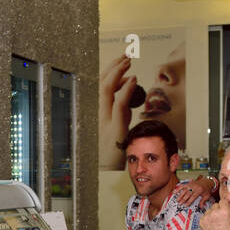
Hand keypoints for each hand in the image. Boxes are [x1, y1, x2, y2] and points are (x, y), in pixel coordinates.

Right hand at [98, 55, 135, 170]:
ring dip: (118, 73)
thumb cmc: (111, 155)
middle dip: (113, 66)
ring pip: (106, 90)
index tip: (120, 62)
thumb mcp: (116, 127)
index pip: (99, 86)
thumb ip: (120, 110)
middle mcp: (97, 116)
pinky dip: (126, 90)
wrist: (105, 174)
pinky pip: (118, 105)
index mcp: (96, 115)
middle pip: (100, 84)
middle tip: (125, 55)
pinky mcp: (114, 129)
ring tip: (128, 63)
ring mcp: (104, 121)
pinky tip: (133, 81)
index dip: (109, 71)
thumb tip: (127, 93)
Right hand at [173, 176, 214, 207]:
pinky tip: (174, 192)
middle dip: (183, 199)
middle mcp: (194, 187)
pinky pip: (182, 186)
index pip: (193, 197)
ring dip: (180, 195)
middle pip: (187, 194)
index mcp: (199, 191)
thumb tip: (200, 207)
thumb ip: (203, 201)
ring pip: (184, 190)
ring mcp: (190, 185)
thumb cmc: (207, 189)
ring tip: (177, 200)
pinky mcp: (188, 183)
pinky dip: (177, 189)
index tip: (185, 205)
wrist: (207, 181)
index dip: (189, 201)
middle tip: (179, 204)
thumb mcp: (207, 196)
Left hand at [200, 198, 229, 229]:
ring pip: (210, 209)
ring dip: (213, 213)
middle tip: (223, 217)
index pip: (223, 201)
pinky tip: (213, 225)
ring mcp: (206, 217)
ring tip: (218, 221)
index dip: (226, 205)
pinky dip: (208, 218)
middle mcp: (214, 213)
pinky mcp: (201, 221)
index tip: (227, 209)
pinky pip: (205, 215)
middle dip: (220, 209)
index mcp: (224, 212)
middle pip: (216, 204)